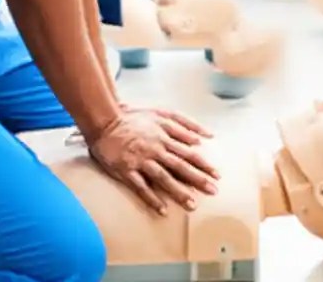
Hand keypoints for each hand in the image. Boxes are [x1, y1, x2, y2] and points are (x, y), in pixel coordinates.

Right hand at [87, 109, 218, 214]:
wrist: (106, 121)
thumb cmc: (135, 117)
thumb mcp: (163, 113)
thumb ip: (185, 124)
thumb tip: (205, 137)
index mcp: (165, 136)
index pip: (189, 153)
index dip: (204, 165)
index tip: (216, 175)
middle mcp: (156, 149)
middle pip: (180, 167)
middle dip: (198, 180)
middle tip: (212, 191)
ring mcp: (141, 160)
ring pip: (163, 178)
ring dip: (179, 192)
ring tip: (192, 205)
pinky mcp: (126, 170)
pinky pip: (140, 187)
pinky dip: (151, 198)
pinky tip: (162, 209)